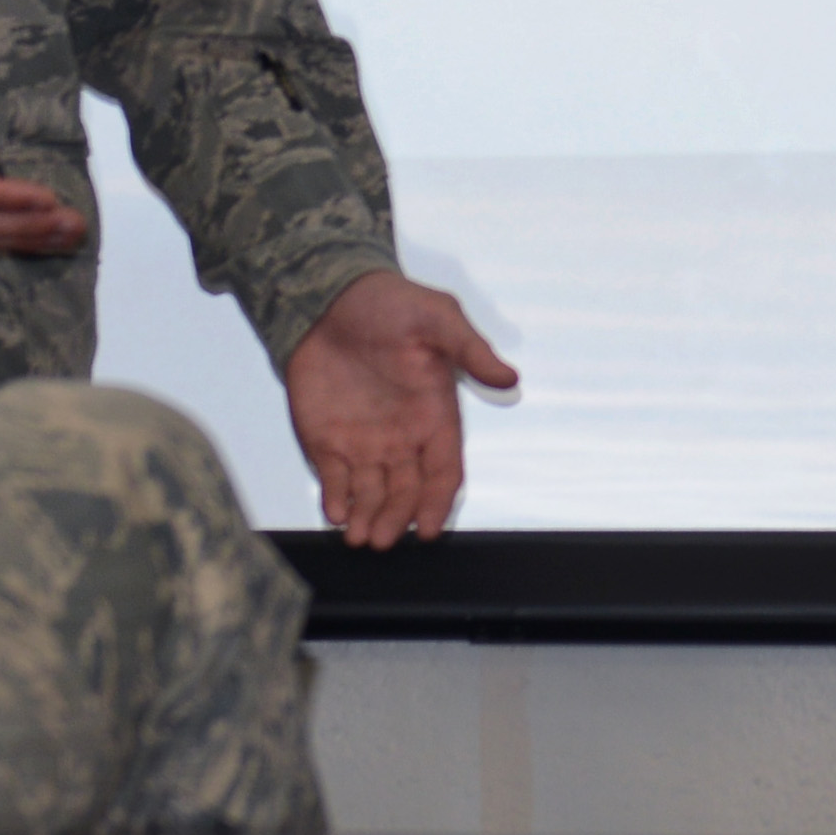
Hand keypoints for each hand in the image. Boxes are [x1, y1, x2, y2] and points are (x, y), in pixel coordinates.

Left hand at [280, 269, 513, 548]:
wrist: (329, 296)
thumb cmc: (389, 304)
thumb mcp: (437, 318)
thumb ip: (471, 349)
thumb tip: (508, 378)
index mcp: (434, 415)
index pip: (443, 471)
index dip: (437, 502)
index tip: (428, 528)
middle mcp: (402, 438)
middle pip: (406, 493)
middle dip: (396, 518)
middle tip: (384, 538)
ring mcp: (363, 442)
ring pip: (371, 494)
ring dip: (368, 518)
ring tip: (361, 537)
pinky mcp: (327, 440)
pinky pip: (334, 479)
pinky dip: (335, 499)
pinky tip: (336, 512)